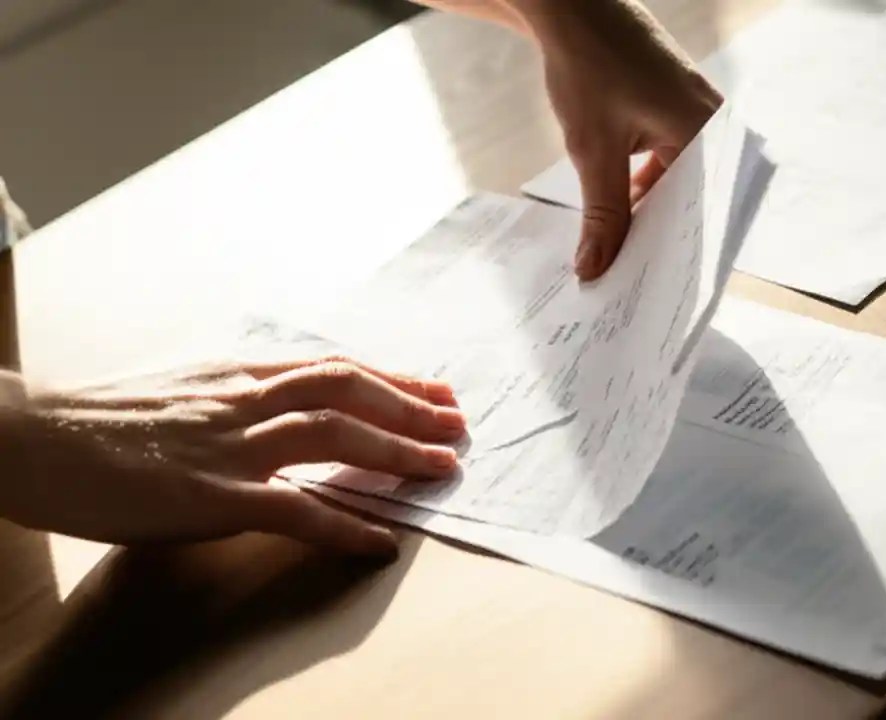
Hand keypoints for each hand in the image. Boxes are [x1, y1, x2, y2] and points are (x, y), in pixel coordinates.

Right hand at [0, 358, 466, 558]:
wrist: (32, 438)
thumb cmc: (102, 419)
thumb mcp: (182, 386)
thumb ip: (237, 391)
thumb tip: (285, 400)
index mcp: (236, 371)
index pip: (333, 367)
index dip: (393, 377)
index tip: (437, 387)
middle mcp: (242, 398)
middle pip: (347, 390)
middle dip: (411, 406)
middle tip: (459, 424)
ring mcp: (229, 445)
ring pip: (333, 436)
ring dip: (396, 451)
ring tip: (442, 468)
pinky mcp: (210, 495)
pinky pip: (295, 509)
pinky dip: (345, 525)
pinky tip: (380, 540)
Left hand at [526, 0, 722, 278]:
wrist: (571, 9)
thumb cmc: (588, 66)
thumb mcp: (592, 151)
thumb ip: (602, 216)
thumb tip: (595, 271)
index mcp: (705, 131)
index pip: (709, 209)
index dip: (687, 254)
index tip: (666, 294)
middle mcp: (712, 124)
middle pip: (695, 199)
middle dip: (665, 240)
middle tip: (642, 287)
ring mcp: (695, 115)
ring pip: (680, 182)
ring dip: (652, 215)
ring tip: (630, 259)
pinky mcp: (675, 110)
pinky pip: (670, 163)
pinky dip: (645, 188)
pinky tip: (623, 217)